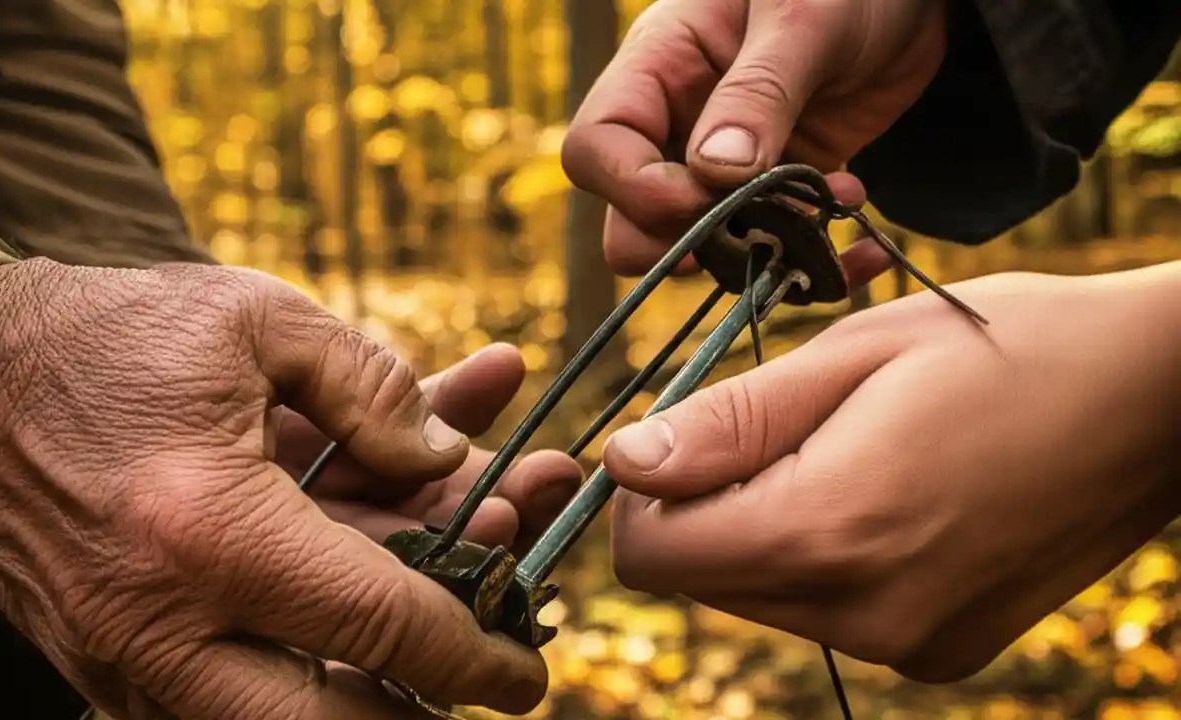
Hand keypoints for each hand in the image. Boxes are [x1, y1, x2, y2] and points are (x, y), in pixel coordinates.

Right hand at [0, 259, 546, 718]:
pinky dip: (303, 655)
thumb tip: (448, 460)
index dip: (474, 651)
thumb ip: (373, 389)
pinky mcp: (112, 665)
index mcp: (213, 532)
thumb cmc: (105, 340)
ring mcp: (128, 662)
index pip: (383, 624)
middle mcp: (166, 626)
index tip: (526, 666)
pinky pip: (231, 688)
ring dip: (369, 681)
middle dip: (423, 714)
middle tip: (489, 677)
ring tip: (439, 604)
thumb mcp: (254, 321)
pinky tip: (355, 582)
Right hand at [563, 0, 945, 273]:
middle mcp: (677, 124)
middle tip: (762, 222)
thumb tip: (712, 173)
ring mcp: (724, 168)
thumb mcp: (804, 19)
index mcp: (658, 67)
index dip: (636, 189)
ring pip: (695, 248)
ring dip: (760, 253)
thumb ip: (757, 93)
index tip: (707, 195)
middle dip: (688, 240)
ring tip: (830, 205)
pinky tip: (861, 237)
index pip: (596, 149)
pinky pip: (767, 251)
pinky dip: (811, 263)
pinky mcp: (775, 193)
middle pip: (629, 219)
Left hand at [604, 263, 1180, 680]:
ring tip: (849, 453)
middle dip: (709, 507)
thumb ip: (731, 419)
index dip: (645, 492)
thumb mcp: (856, 353)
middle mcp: (864, 613)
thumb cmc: (1005, 347)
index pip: (650, 554)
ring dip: (768, 530)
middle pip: (703, 579)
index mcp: (830, 530)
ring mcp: (908, 644)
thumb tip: (625, 462)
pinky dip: (828, 559)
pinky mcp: (942, 652)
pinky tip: (893, 495)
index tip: (691, 432)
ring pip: (760, 598)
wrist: (1159, 397)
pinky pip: (829, 613)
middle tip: (787, 428)